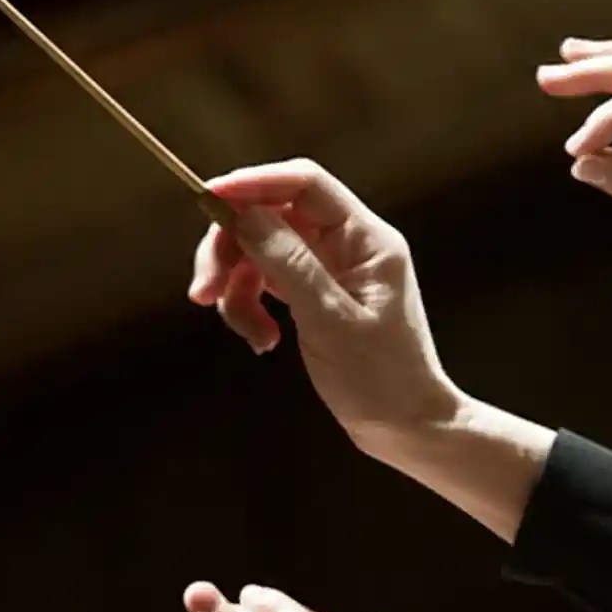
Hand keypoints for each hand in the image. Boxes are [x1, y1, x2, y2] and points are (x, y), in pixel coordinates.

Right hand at [188, 159, 460, 450]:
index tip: (207, 199)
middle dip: (232, 249)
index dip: (253, 183)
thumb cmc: (382, 379)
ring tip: (249, 334)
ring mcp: (330, 269)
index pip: (304, 184)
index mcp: (367, 239)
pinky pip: (267, 283)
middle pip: (272, 216)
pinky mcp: (315, 295)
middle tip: (204, 292)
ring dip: (238, 288)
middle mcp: (348, 245)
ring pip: (262, 251)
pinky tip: (263, 341)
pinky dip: (252, 308)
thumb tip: (244, 213)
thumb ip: (289, 263)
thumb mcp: (331, 321)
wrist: (408, 429)